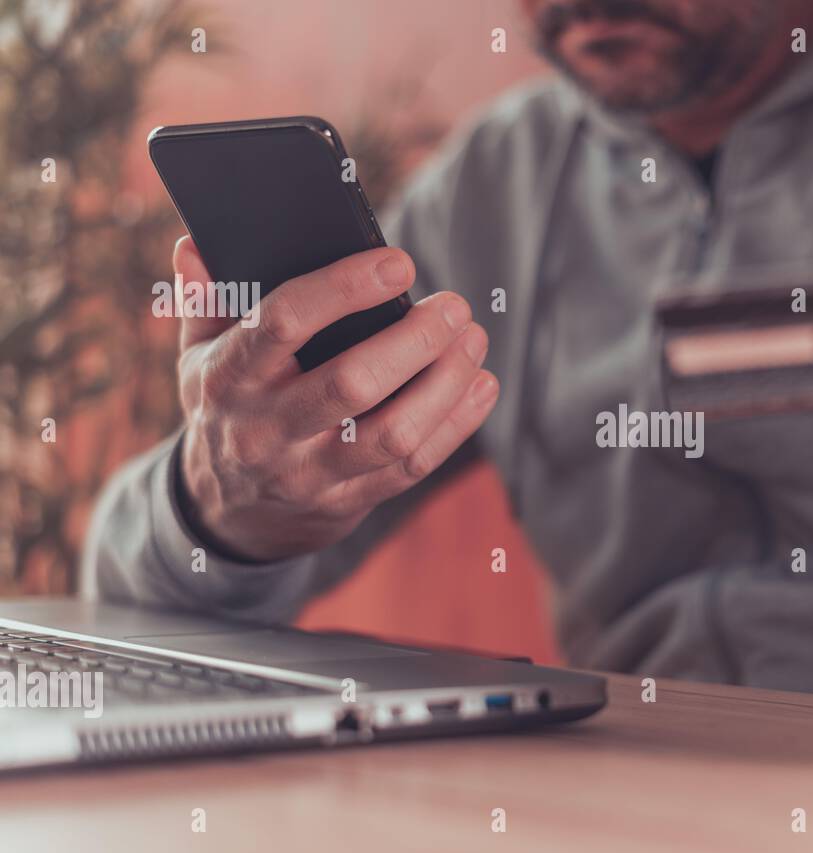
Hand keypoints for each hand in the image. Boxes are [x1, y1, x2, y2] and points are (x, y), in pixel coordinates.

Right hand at [172, 235, 498, 561]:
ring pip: (393, 433)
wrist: (229, 512)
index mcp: (227, 378)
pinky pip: (411, 465)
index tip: (398, 263)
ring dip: (445, 385)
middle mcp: (266, 431)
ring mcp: (309, 474)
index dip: (344, 289)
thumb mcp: (199, 357)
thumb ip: (204, 300)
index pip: (283, 323)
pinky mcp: (348, 502)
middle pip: (352, 383)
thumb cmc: (227, 408)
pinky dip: (455, 424)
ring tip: (473, 341)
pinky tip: (480, 386)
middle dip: (415, 341)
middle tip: (454, 307)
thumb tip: (196, 244)